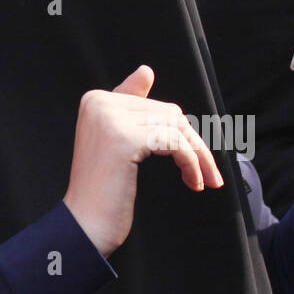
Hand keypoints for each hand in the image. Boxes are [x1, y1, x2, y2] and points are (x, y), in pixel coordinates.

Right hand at [62, 66, 223, 258]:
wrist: (85, 224)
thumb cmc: (103, 189)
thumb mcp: (115, 141)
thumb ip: (130, 106)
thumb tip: (146, 70)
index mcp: (95, 99)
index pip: (154, 106)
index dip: (178, 132)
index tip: (196, 156)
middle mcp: (99, 102)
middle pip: (168, 113)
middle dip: (193, 144)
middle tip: (208, 174)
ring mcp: (109, 119)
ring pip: (174, 126)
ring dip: (196, 155)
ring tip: (201, 180)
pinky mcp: (123, 138)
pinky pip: (173, 142)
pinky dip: (190, 162)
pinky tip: (193, 182)